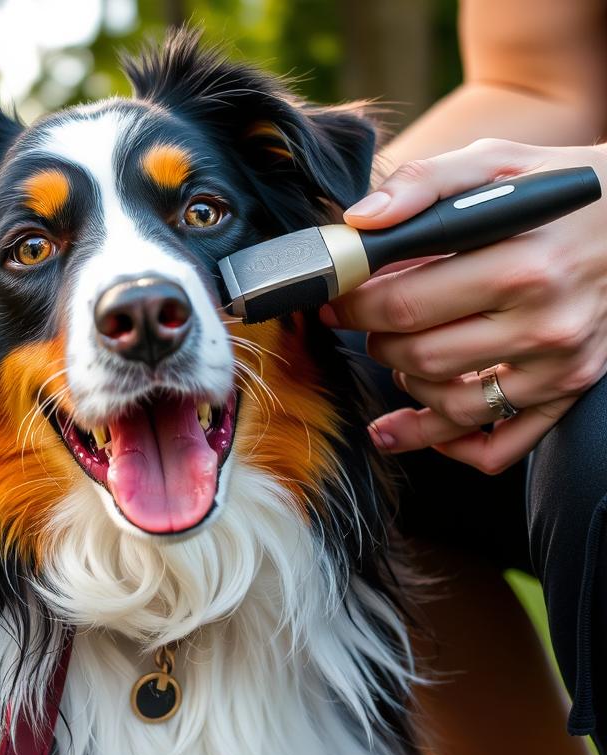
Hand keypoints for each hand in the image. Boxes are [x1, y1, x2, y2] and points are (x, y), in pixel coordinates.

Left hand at [321, 139, 606, 473]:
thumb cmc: (561, 189)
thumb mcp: (498, 161)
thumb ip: (424, 183)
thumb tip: (361, 221)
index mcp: (524, 263)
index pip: (406, 304)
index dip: (353, 304)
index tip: (334, 298)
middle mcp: (549, 323)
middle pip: (421, 357)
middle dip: (375, 339)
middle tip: (362, 319)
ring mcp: (563, 364)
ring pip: (451, 405)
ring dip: (406, 384)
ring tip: (396, 353)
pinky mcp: (571, 387)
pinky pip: (499, 444)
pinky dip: (445, 441)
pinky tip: (411, 424)